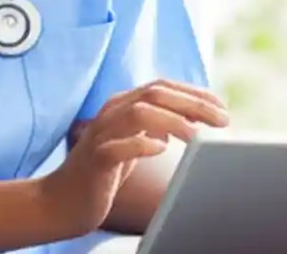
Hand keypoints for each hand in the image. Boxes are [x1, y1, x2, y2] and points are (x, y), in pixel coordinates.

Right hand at [44, 79, 228, 236]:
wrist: (63, 200)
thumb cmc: (104, 171)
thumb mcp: (134, 141)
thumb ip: (156, 125)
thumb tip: (192, 119)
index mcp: (122, 105)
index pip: (162, 86)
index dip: (194, 93)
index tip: (222, 106)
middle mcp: (111, 112)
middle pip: (155, 94)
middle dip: (193, 104)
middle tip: (223, 121)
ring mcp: (100, 134)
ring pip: (139, 113)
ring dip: (174, 121)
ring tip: (198, 136)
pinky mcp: (94, 159)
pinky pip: (117, 146)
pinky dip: (141, 143)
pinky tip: (161, 149)